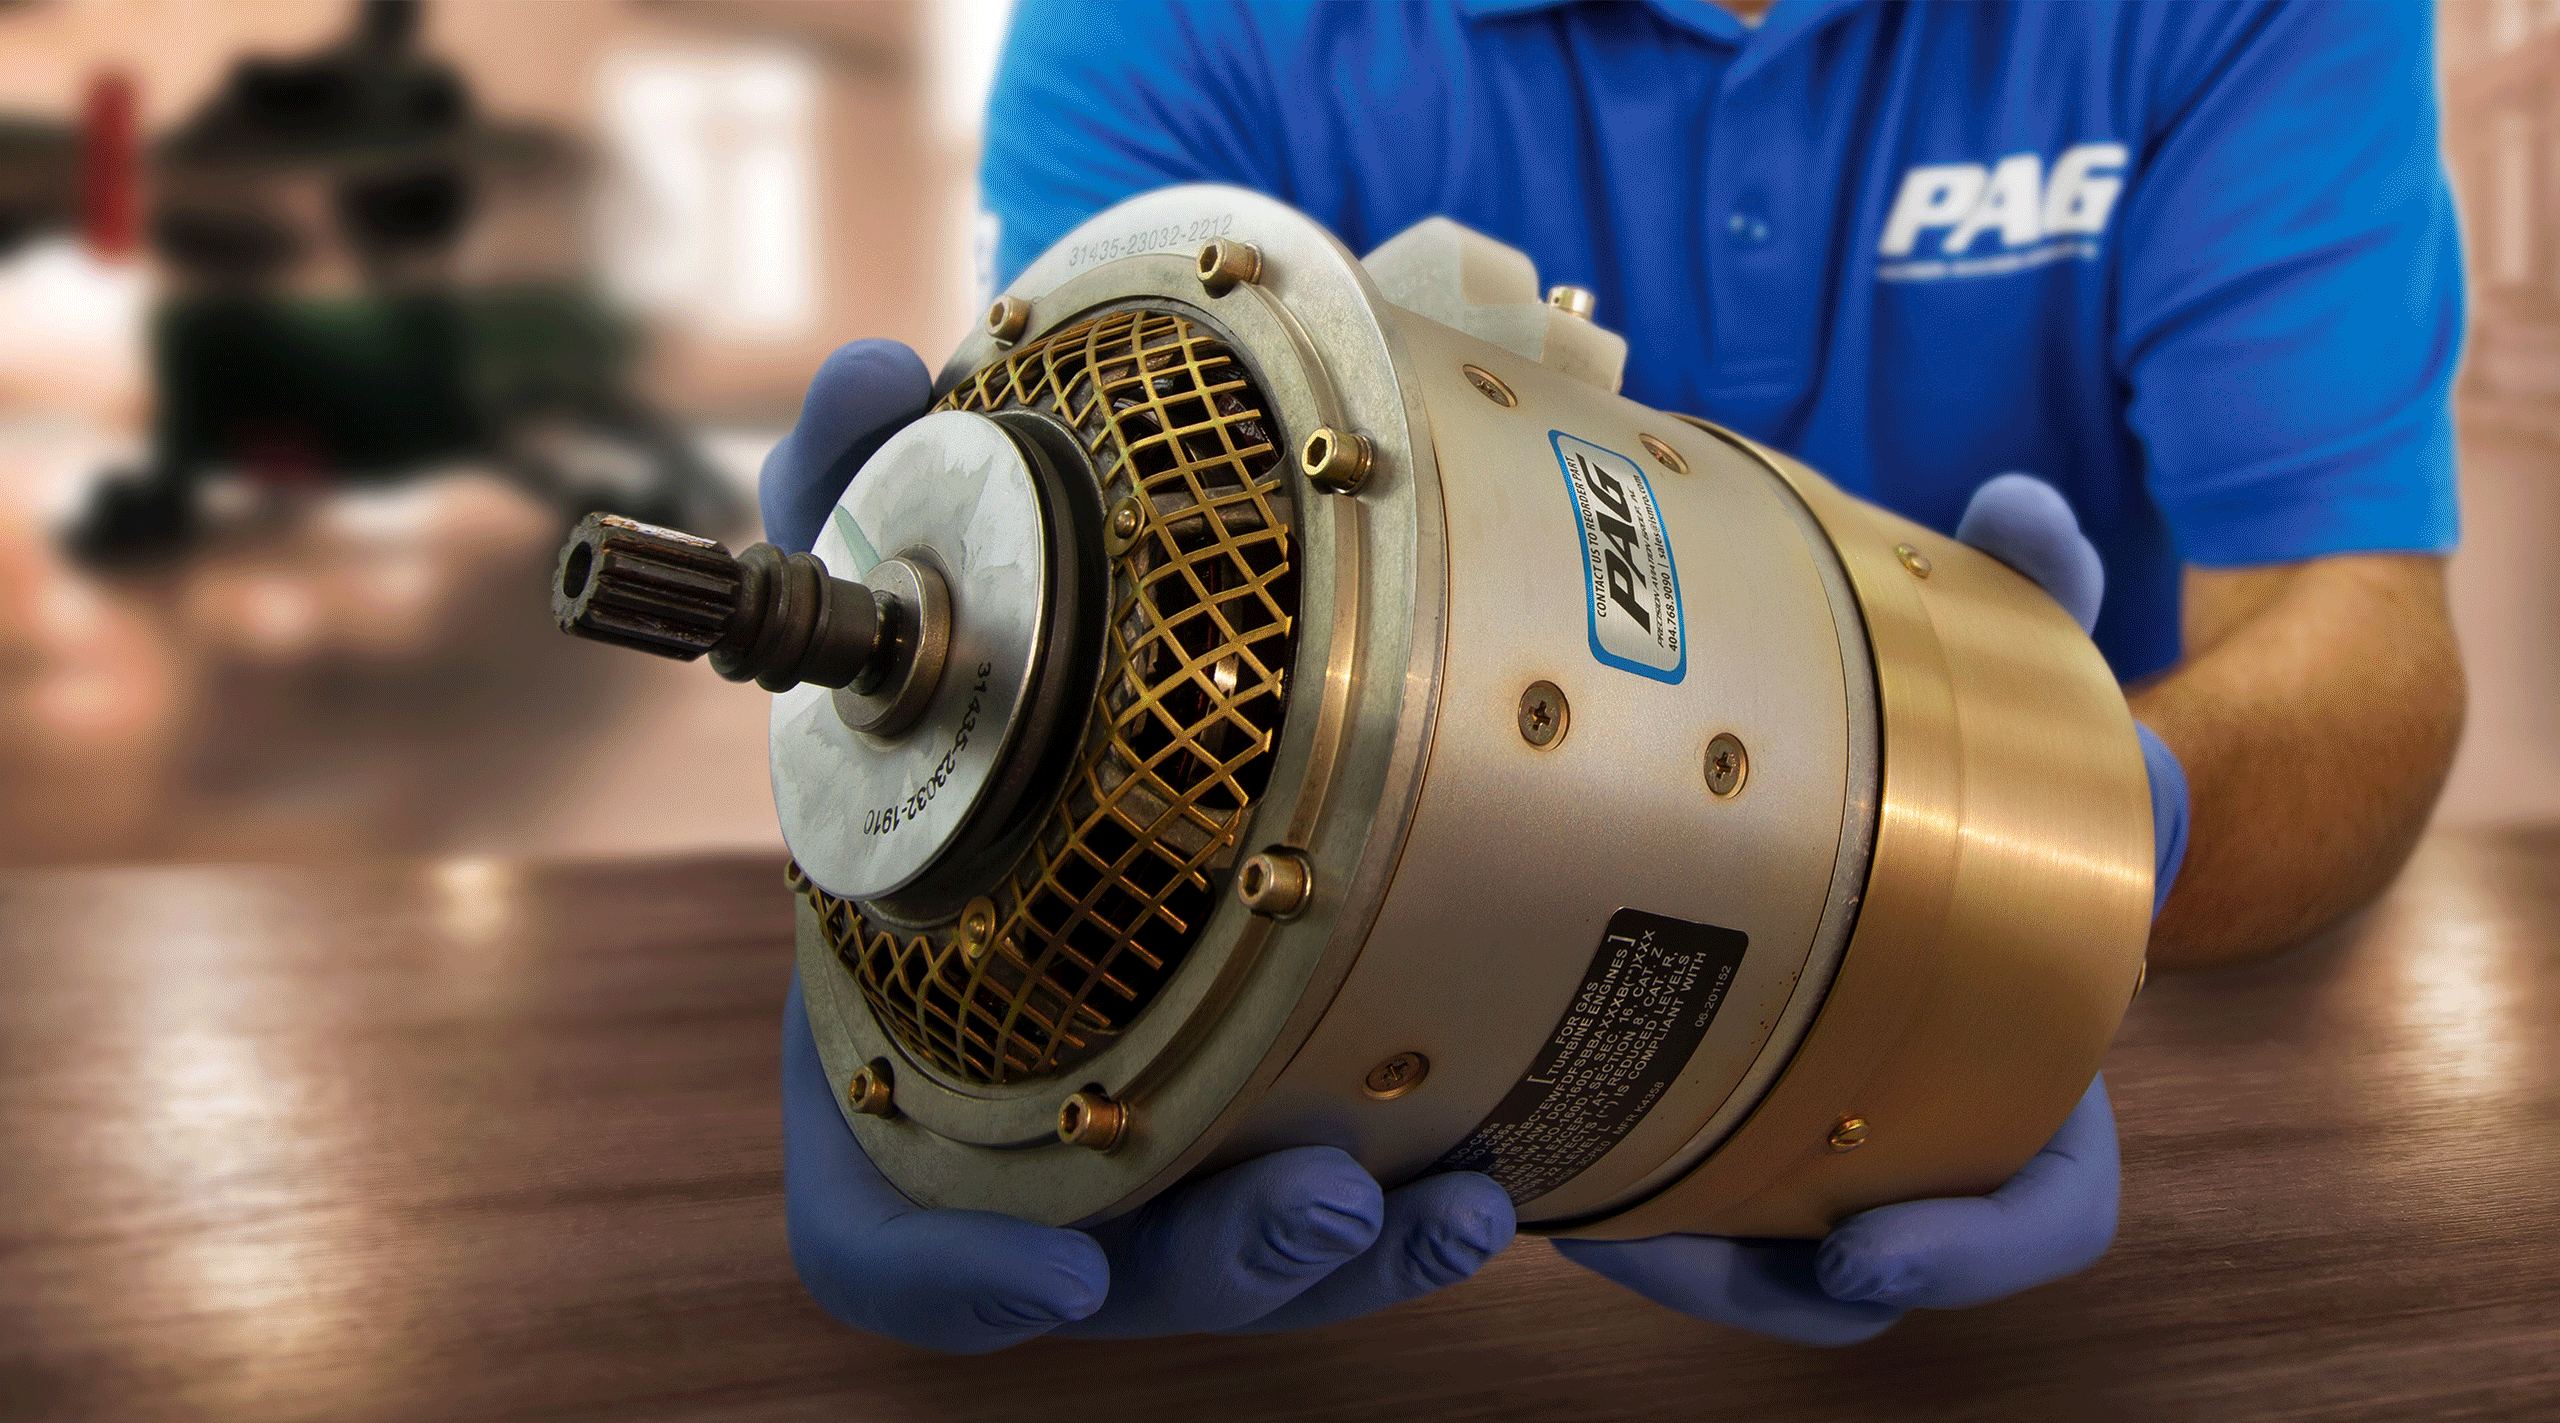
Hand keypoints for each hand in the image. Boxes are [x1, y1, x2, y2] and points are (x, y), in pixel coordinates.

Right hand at [769, 341, 1514, 1353]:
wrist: (1082, 695)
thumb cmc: (976, 679)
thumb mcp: (907, 582)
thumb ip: (857, 496)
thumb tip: (870, 381)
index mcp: (910, 1039)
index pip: (885, 1224)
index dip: (950, 1273)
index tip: (1054, 1269)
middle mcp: (1040, 1111)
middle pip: (1111, 1264)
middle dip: (1217, 1259)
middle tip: (1313, 1197)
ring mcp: (1170, 1118)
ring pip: (1246, 1255)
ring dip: (1351, 1251)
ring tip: (1450, 1198)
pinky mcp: (1282, 1096)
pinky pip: (1351, 1199)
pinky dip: (1417, 1208)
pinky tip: (1500, 1168)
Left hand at [1553, 473, 2183, 1346]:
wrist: (1897, 795)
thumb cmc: (1965, 761)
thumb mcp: (1997, 670)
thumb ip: (2027, 592)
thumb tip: (2024, 506)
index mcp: (2028, 1056)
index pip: (2043, 1197)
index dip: (1974, 1245)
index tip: (1867, 1256)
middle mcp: (1930, 1118)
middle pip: (1872, 1265)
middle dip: (1782, 1284)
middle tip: (1674, 1258)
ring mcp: (1822, 1133)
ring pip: (1760, 1258)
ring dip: (1682, 1262)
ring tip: (1588, 1230)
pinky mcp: (1721, 1121)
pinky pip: (1675, 1205)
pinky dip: (1617, 1205)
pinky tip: (1520, 1172)